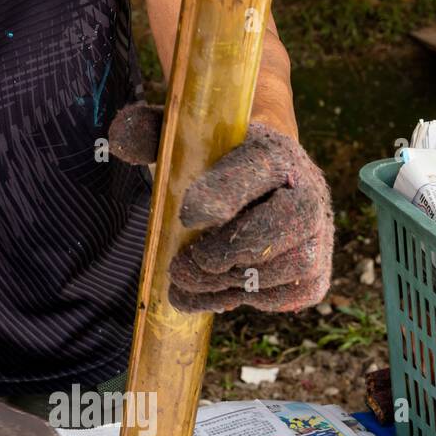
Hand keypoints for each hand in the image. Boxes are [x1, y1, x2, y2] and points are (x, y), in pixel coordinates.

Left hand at [108, 102, 332, 312]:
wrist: (266, 186)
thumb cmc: (215, 165)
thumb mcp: (183, 141)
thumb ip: (151, 134)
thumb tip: (117, 138)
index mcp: (274, 151)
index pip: (256, 169)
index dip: (222, 195)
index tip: (187, 215)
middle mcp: (307, 191)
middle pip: (278, 228)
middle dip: (223, 254)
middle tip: (182, 265)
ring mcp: (318, 236)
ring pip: (278, 271)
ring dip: (225, 284)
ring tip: (193, 277)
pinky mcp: (315, 276)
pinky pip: (283, 299)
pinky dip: (243, 301)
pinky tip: (219, 290)